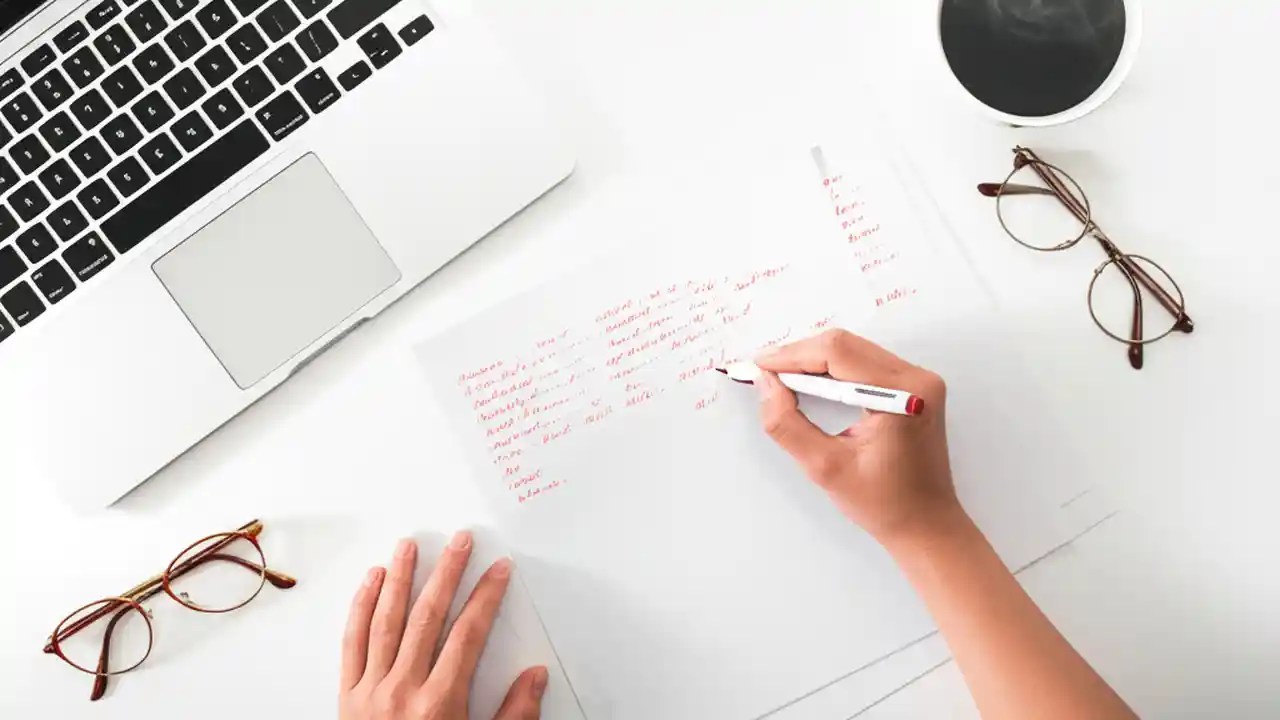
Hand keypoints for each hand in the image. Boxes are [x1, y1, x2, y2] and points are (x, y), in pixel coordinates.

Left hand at [340, 532, 546, 719]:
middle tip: (460, 541)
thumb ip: (513, 716)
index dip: (486, 597)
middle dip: (448, 573)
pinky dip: (361, 608)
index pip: (468, 634)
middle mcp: (402, 690)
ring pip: (386, 621)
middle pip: (428, 616)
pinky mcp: (346, 697)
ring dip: (401, 579)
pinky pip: (352, 642)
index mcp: (440, 703)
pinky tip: (372, 582)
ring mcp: (370, 691)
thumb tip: (535, 676)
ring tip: (410, 545)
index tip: (498, 570)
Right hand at [755, 329, 963, 546]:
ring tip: (781, 378)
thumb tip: (765, 385)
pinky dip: (833, 369)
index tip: (759, 366)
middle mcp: (917, 378)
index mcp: (903, 395)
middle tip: (765, 372)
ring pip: (853, 350)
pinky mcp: (914, 387)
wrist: (926, 524)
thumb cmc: (884, 504)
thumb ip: (787, 424)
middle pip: (845, 345)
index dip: (792, 355)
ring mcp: (919, 380)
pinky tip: (809, 383)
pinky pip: (865, 363)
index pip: (837, 354)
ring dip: (814, 360)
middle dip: (799, 355)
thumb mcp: (824, 467)